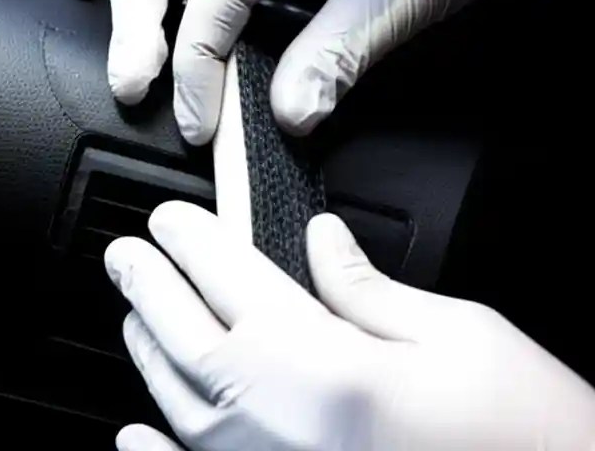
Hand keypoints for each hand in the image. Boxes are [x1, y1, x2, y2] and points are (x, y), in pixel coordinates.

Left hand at [104, 202, 594, 450]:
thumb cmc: (523, 429)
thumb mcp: (458, 334)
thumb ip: (369, 289)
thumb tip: (318, 241)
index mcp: (320, 361)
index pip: (228, 278)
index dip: (190, 239)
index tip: (167, 218)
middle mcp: (276, 420)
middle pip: (181, 336)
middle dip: (146, 286)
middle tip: (124, 254)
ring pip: (177, 404)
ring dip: (148, 353)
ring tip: (136, 318)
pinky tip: (133, 437)